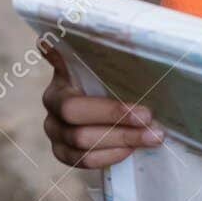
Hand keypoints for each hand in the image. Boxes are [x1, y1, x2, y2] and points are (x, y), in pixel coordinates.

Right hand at [39, 38, 163, 167]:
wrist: (104, 96)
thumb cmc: (107, 74)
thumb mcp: (102, 60)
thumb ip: (85, 51)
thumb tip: (48, 39)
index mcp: (60, 84)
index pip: (74, 104)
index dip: (109, 110)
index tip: (144, 110)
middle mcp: (52, 110)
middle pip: (79, 126)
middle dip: (119, 123)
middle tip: (151, 120)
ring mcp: (55, 134)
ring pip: (83, 147)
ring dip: (122, 141)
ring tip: (153, 136)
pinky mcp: (64, 153)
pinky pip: (86, 161)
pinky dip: (112, 156)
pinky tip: (133, 148)